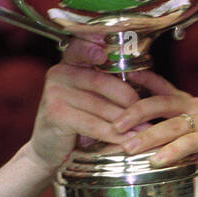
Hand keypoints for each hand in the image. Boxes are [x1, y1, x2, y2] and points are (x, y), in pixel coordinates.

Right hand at [23, 38, 147, 178]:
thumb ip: (107, 84)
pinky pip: (92, 124)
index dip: (94, 45)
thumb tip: (147, 79)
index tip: (107, 52)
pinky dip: (113, 135)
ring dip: (125, 121)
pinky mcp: (55, 114)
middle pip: (102, 81)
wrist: (49, 151)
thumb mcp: (89, 98)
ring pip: (99, 105)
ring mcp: (55, 93)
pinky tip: (127, 141)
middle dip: (129, 99)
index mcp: (69, 63)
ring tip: (145, 130)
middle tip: (149, 114)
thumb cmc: (76, 123)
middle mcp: (59, 73)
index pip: (82, 47)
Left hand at [111, 72, 197, 196]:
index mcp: (186, 103)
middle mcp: (194, 107)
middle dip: (134, 113)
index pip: (158, 86)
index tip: (114, 78)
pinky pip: (187, 143)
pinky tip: (156, 161)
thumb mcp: (187, 138)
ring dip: (147, 136)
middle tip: (115, 125)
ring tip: (128, 148)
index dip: (138, 79)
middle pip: (158, 102)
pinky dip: (171, 152)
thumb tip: (131, 137)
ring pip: (170, 124)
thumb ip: (166, 132)